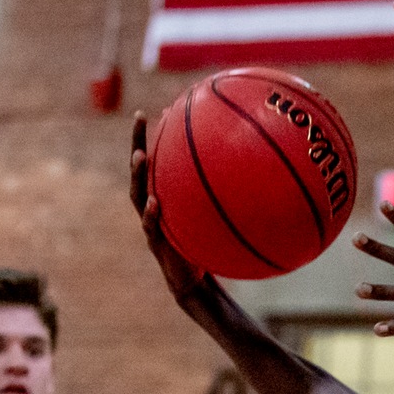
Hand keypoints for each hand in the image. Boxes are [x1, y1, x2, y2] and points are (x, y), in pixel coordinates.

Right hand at [129, 113, 210, 297]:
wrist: (198, 285)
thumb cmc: (210, 248)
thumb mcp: (218, 220)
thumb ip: (227, 198)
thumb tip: (255, 172)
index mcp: (165, 197)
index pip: (156, 161)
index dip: (154, 136)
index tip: (159, 108)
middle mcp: (154, 207)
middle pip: (140, 170)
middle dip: (138, 142)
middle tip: (140, 118)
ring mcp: (152, 226)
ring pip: (138, 196)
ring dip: (138, 175)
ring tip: (139, 156)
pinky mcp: (157, 246)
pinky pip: (152, 228)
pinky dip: (153, 215)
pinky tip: (156, 203)